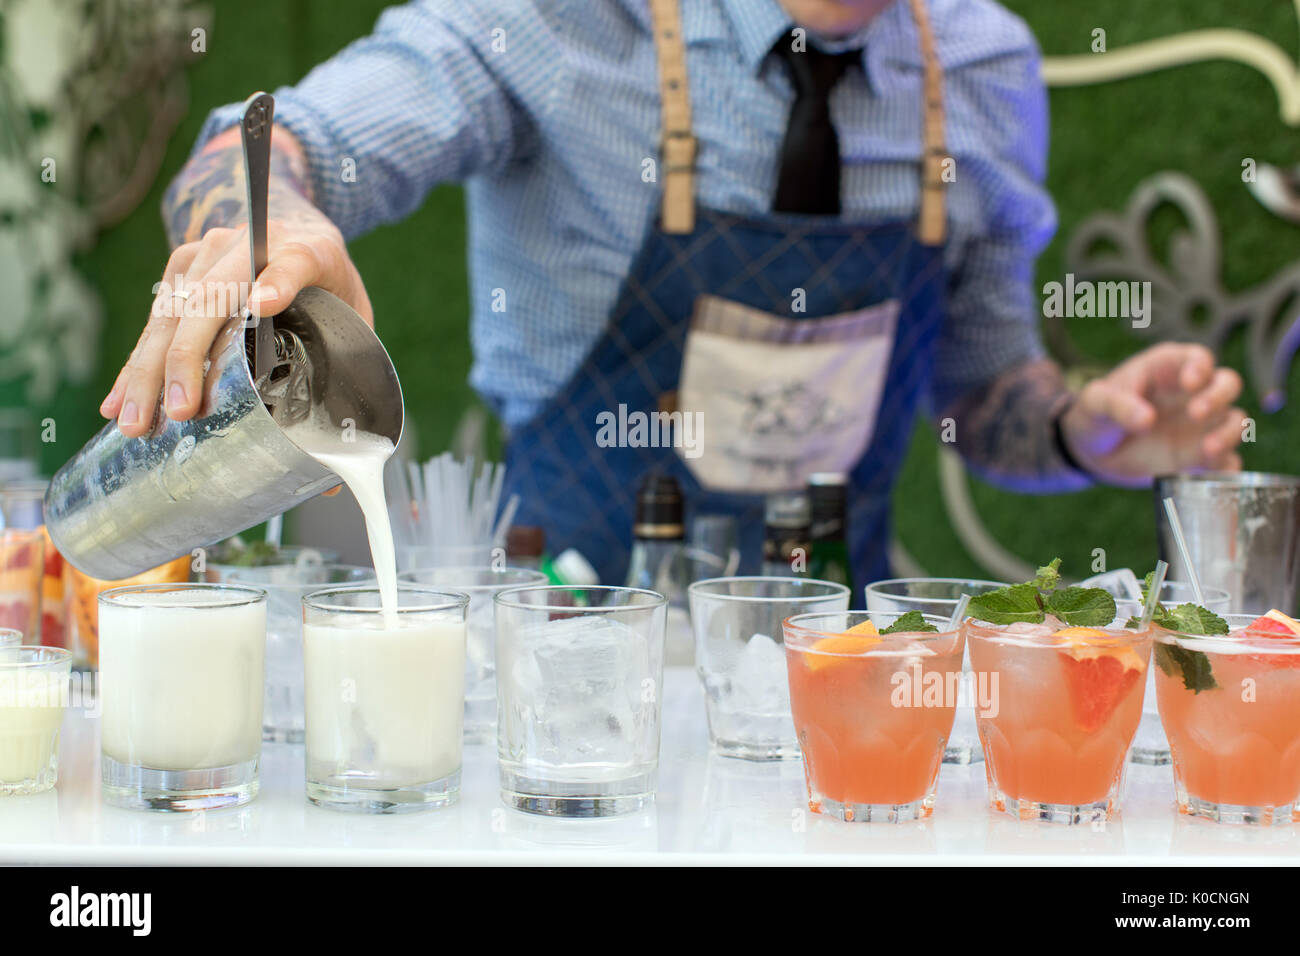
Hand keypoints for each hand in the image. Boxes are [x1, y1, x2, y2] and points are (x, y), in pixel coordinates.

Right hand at [100, 215, 372, 437]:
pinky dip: (137, 365)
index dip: (278, 283)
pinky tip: (117, 402)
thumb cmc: (329, 286)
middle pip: (210, 300)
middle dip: (187, 359)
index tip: (262, 304)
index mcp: (307, 251)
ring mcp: (207, 253)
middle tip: (179, 412)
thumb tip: (337, 460)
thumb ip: (351, 366)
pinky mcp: (181, 267)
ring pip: (171, 314)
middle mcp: (248, 246)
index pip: (294, 264)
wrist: (295, 227)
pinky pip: (155, 320)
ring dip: (148, 371)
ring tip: (135, 421)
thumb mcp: (355, 314)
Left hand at [1059, 342, 1246, 486]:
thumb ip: (1118, 406)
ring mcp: (1200, 425)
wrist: (1091, 453)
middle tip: (1195, 414)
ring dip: (1229, 433)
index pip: (1198, 358)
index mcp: (1167, 369)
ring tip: (1208, 449)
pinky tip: (1215, 474)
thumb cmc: (1095, 416)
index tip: (1189, 383)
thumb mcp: (1095, 403)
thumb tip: (1146, 420)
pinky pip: (1225, 460)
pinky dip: (1226, 467)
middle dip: (1218, 397)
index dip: (1200, 367)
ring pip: (1234, 421)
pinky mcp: (1199, 456)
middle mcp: (1192, 394)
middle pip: (1227, 384)